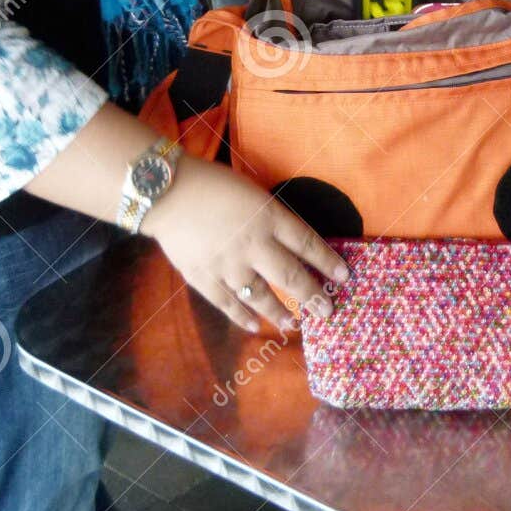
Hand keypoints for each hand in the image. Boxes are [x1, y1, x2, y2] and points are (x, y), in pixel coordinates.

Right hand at [143, 159, 348, 331]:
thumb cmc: (212, 184)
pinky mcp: (205, 278)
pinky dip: (242, 317)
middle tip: (327, 311)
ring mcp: (229, 265)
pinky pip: (228, 304)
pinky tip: (255, 325)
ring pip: (261, 296)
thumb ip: (271, 218)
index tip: (343, 277)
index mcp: (269, 217)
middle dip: (313, 296)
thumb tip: (292, 243)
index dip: (328, 261)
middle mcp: (254, 245)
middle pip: (291, 276)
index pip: (308, 243)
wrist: (167, 191)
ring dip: (280, 312)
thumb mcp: (252, 193)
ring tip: (293, 324)